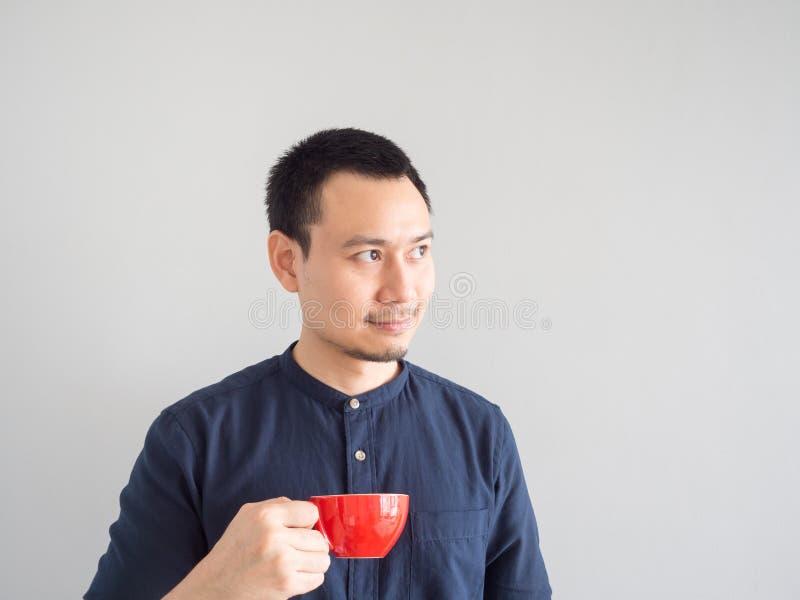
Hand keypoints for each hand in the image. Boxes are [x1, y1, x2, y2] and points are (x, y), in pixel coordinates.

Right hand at [164, 497, 331, 599]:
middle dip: (311, 546)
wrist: (215, 586)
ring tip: (295, 563)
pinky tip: (292, 576)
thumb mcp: (248, 515)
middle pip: (319, 539)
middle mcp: (274, 536)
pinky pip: (317, 578)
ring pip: (323, 559)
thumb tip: (309, 511)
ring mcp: (281, 562)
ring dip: (313, 563)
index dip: (307, 522)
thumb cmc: (234, 549)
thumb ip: (278, 506)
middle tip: (294, 551)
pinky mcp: (286, 584)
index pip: (311, 512)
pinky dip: (309, 578)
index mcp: (266, 515)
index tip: (299, 530)